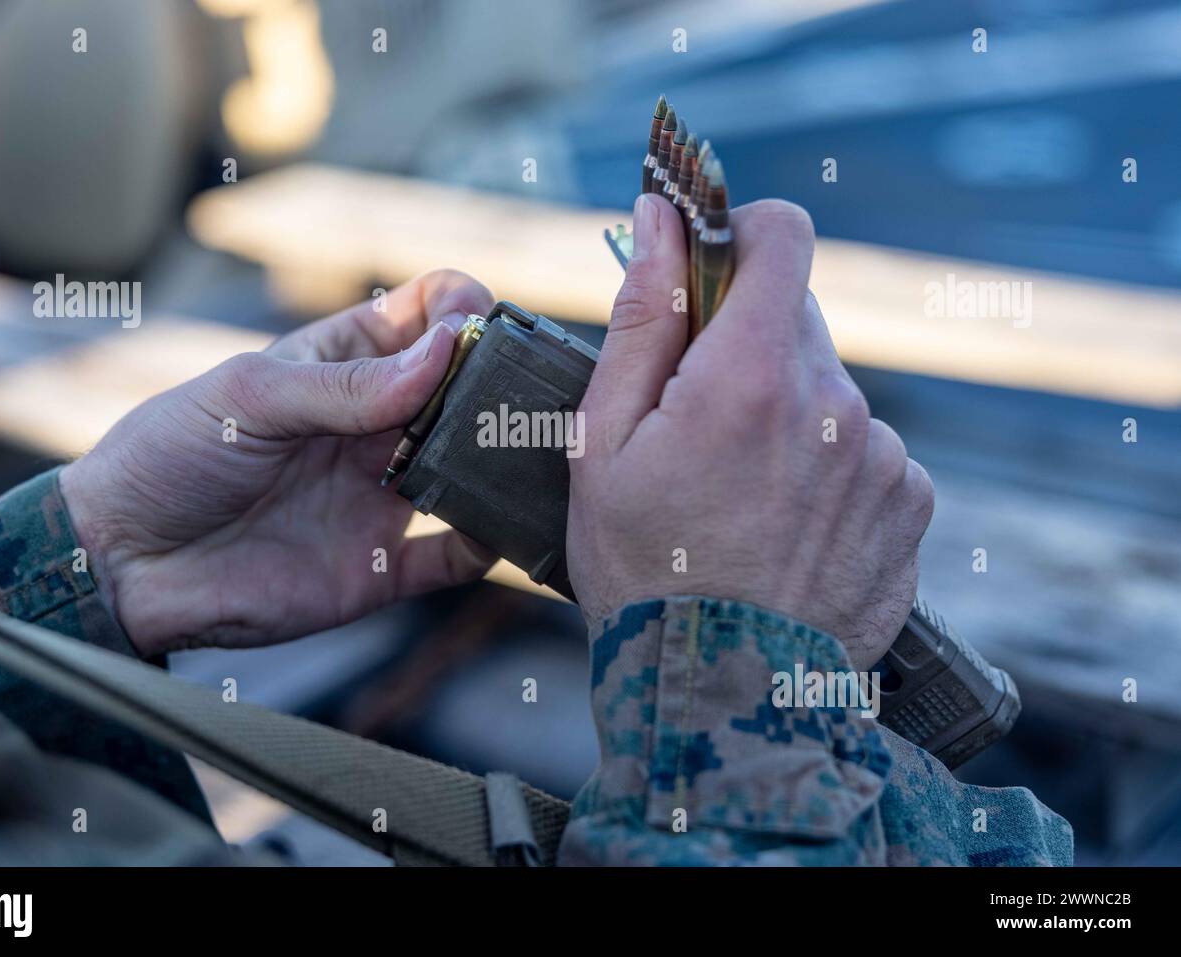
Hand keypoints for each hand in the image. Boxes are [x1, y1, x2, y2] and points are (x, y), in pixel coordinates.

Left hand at [60, 270, 496, 656]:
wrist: (119, 564)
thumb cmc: (166, 458)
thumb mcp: (249, 396)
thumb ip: (347, 382)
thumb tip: (443, 352)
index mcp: (341, 364)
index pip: (423, 315)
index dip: (459, 309)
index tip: (473, 327)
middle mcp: (371, 427)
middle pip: (461, 390)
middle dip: (494, 383)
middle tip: (510, 394)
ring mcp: (379, 496)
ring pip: (466, 469)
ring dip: (497, 459)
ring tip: (515, 452)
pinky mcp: (378, 567)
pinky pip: (450, 557)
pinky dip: (484, 543)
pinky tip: (497, 528)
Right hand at [567, 195, 933, 668]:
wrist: (724, 701)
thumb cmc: (645, 574)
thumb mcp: (605, 443)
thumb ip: (641, 317)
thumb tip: (658, 219)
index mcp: (752, 376)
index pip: (783, 235)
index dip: (741, 236)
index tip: (710, 269)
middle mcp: (836, 404)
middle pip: (797, 320)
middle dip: (745, 348)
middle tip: (697, 423)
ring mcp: (882, 457)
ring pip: (829, 392)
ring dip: (787, 417)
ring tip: (738, 500)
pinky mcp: (910, 504)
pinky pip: (865, 452)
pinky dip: (826, 470)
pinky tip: (783, 529)